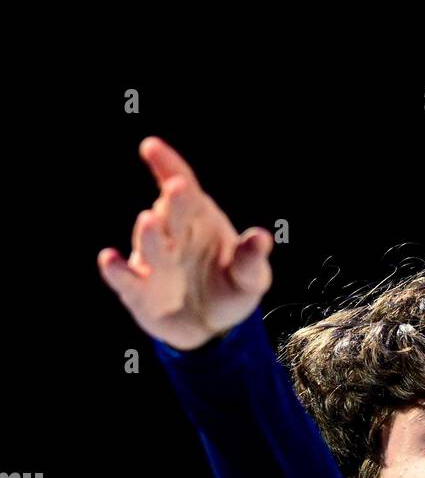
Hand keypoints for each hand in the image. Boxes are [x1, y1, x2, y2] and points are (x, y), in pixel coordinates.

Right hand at [97, 137, 273, 349]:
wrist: (213, 330)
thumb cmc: (229, 291)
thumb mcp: (249, 279)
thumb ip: (251, 261)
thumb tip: (262, 238)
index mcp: (196, 220)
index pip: (183, 189)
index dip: (167, 166)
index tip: (151, 147)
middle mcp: (171, 236)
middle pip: (169, 214)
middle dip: (173, 203)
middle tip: (177, 189)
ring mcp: (152, 262)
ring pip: (149, 245)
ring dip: (150, 236)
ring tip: (151, 223)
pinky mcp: (138, 292)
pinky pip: (125, 278)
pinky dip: (116, 270)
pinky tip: (109, 259)